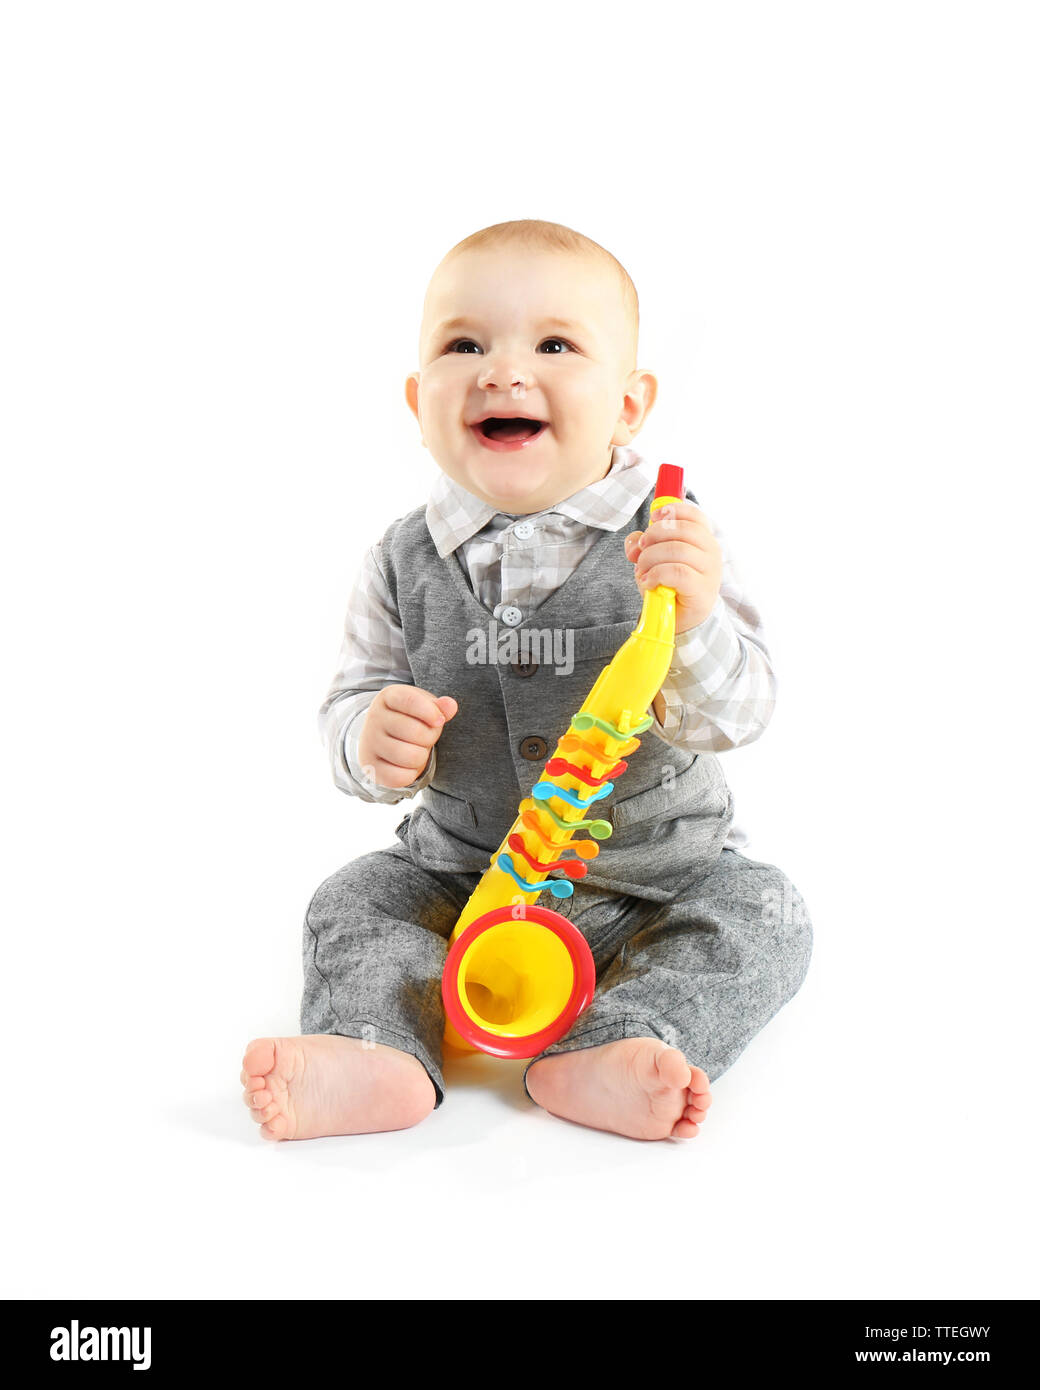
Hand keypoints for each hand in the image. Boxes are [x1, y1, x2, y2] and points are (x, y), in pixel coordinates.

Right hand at [357, 685, 457, 790]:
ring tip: (416, 749)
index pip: (411, 701)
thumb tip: (450, 705)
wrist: (382, 737)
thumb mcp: (424, 707)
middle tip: (425, 737)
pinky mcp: (370, 766)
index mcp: (388, 697)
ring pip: (411, 757)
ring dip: (422, 757)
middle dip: (430, 737)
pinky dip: (411, 774)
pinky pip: (400, 777)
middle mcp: (375, 718)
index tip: (439, 721)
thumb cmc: (409, 719)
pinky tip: (407, 765)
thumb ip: (439, 707)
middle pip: (416, 732)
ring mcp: (370, 743)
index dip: (431, 712)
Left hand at [624, 502, 721, 633]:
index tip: (654, 518)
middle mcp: (711, 551)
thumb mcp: (652, 560)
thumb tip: (634, 542)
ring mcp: (709, 570)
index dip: (673, 511)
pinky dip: (656, 575)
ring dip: (651, 558)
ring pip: (677, 550)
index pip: (695, 515)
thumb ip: (642, 545)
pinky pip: (676, 572)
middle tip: (641, 550)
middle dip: (653, 536)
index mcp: (703, 539)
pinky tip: (648, 583)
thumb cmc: (669, 585)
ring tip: (642, 571)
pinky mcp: (702, 589)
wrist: (680, 619)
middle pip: (681, 530)